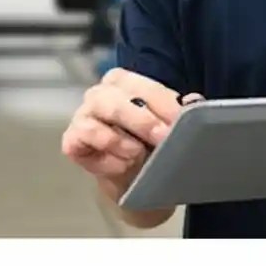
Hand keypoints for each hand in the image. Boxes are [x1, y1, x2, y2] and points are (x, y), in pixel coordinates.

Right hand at [61, 68, 192, 191]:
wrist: (134, 183)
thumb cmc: (149, 146)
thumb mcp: (167, 128)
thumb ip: (179, 112)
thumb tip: (193, 101)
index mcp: (124, 82)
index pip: (145, 87)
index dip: (165, 105)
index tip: (182, 122)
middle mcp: (100, 94)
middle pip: (117, 98)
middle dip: (143, 120)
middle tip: (162, 138)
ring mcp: (83, 116)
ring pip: (96, 118)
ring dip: (120, 139)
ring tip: (138, 154)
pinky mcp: (72, 141)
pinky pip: (85, 143)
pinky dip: (106, 157)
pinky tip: (122, 166)